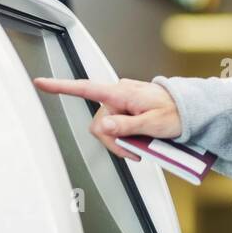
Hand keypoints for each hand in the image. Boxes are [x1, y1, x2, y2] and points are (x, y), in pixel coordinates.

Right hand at [32, 77, 181, 162]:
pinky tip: (139, 140)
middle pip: (99, 124)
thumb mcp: (152, 123)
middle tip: (135, 150)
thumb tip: (103, 126)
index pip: (85, 88)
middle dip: (113, 141)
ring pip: (107, 129)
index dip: (61, 87)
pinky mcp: (127, 109)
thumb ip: (126, 126)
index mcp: (121, 93)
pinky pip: (116, 126)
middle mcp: (119, 94)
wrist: (190, 109)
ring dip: (121, 141)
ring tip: (142, 144)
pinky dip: (125, 137)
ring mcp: (122, 101)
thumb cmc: (176, 112)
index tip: (41, 82)